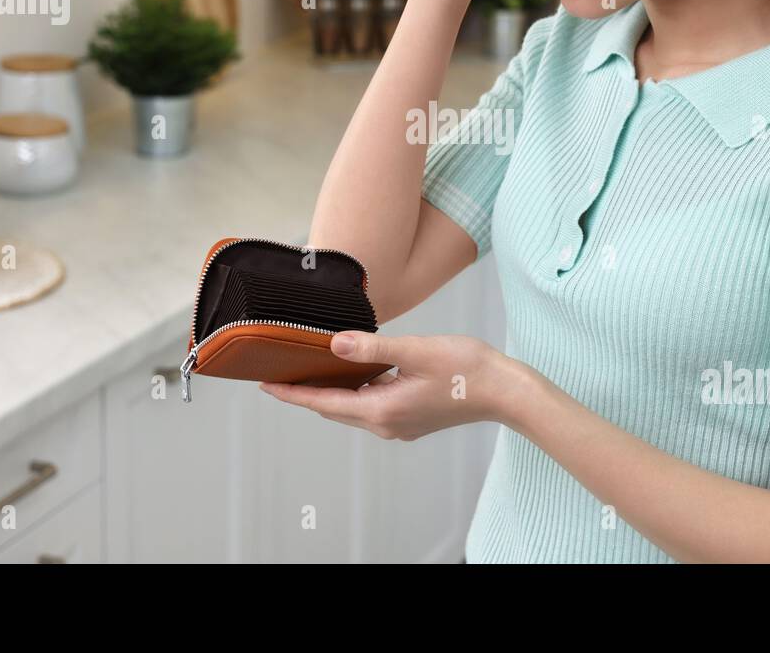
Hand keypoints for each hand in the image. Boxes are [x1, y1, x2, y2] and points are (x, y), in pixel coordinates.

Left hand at [258, 330, 518, 440]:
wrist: (504, 391)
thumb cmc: (466, 369)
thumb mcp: (416, 350)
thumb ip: (372, 348)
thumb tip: (334, 345)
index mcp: (381, 409)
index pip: (323, 403)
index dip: (292, 394)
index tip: (266, 385)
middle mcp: (386, 424)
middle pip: (334, 408)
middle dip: (307, 392)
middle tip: (281, 374)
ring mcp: (400, 425)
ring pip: (354, 407)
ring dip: (333, 391)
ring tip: (313, 369)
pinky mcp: (412, 419)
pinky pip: (373, 406)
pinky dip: (357, 391)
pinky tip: (358, 372)